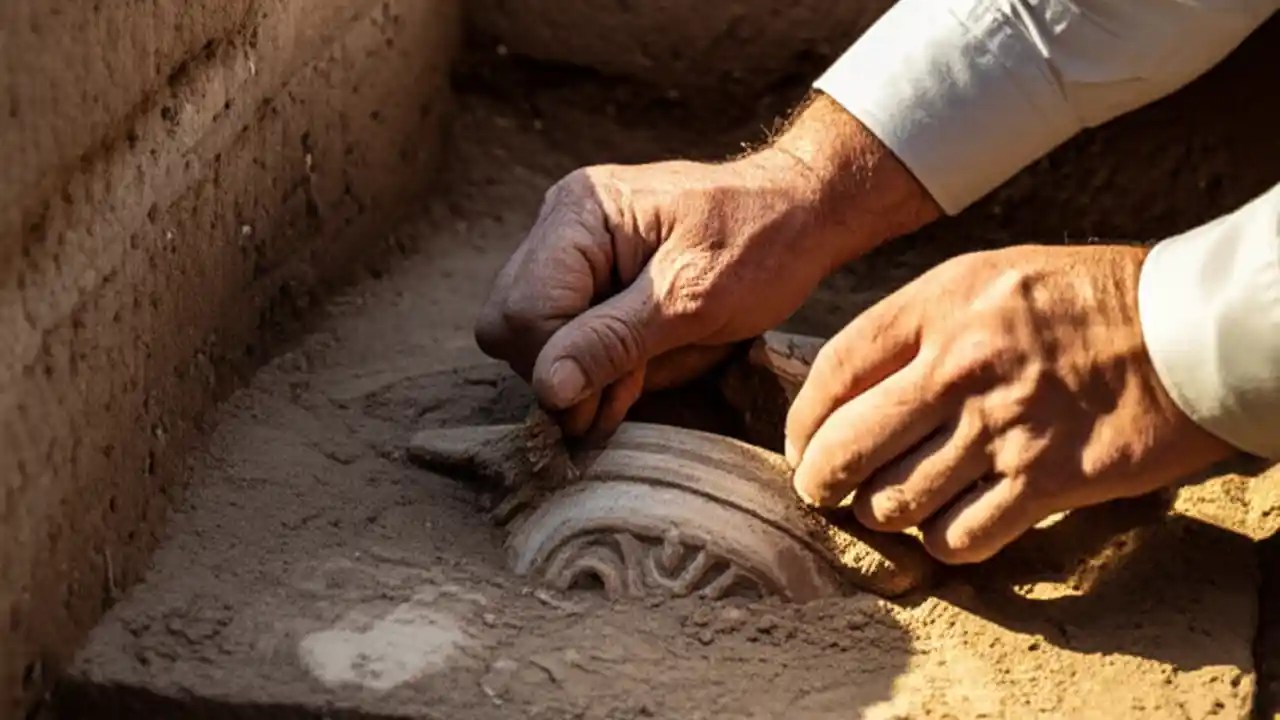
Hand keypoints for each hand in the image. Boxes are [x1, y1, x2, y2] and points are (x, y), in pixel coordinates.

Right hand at [476, 95, 938, 437]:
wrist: (801, 215)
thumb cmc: (761, 244)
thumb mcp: (692, 300)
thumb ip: (613, 343)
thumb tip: (547, 389)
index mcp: (580, 213)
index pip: (524, 312)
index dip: (562, 368)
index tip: (618, 396)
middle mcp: (560, 224)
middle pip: (510, 325)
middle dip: (569, 370)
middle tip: (635, 382)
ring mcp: (569, 249)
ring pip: (529, 338)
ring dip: (586, 370)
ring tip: (649, 365)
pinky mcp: (587, 275)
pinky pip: (562, 336)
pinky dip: (599, 362)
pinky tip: (645, 359)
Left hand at [785, 245, 1233, 563]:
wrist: (1189, 328)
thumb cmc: (1086, 300)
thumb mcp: (990, 277)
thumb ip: (920, 322)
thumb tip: (853, 380)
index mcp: (940, 305)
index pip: (836, 370)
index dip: (803, 419)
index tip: (800, 444)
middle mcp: (960, 366)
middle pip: (849, 444)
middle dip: (820, 480)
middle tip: (822, 491)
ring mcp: (1002, 426)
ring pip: (896, 499)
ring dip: (880, 513)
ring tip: (885, 508)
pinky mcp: (1047, 479)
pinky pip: (960, 534)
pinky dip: (941, 540)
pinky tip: (946, 527)